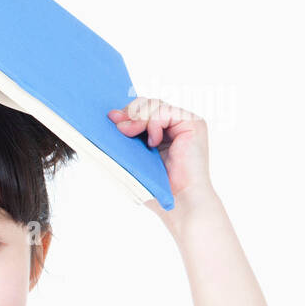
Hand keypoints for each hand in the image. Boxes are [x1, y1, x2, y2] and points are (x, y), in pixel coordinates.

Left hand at [108, 97, 213, 216]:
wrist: (178, 202)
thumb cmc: (155, 186)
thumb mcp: (132, 157)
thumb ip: (124, 137)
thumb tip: (110, 116)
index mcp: (160, 132)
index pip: (140, 110)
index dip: (125, 112)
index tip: (111, 118)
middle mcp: (174, 125)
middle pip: (147, 103)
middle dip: (130, 113)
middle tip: (119, 128)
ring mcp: (184, 123)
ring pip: (154, 105)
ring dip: (138, 118)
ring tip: (131, 134)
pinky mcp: (194, 124)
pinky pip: (165, 111)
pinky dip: (154, 123)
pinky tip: (153, 143)